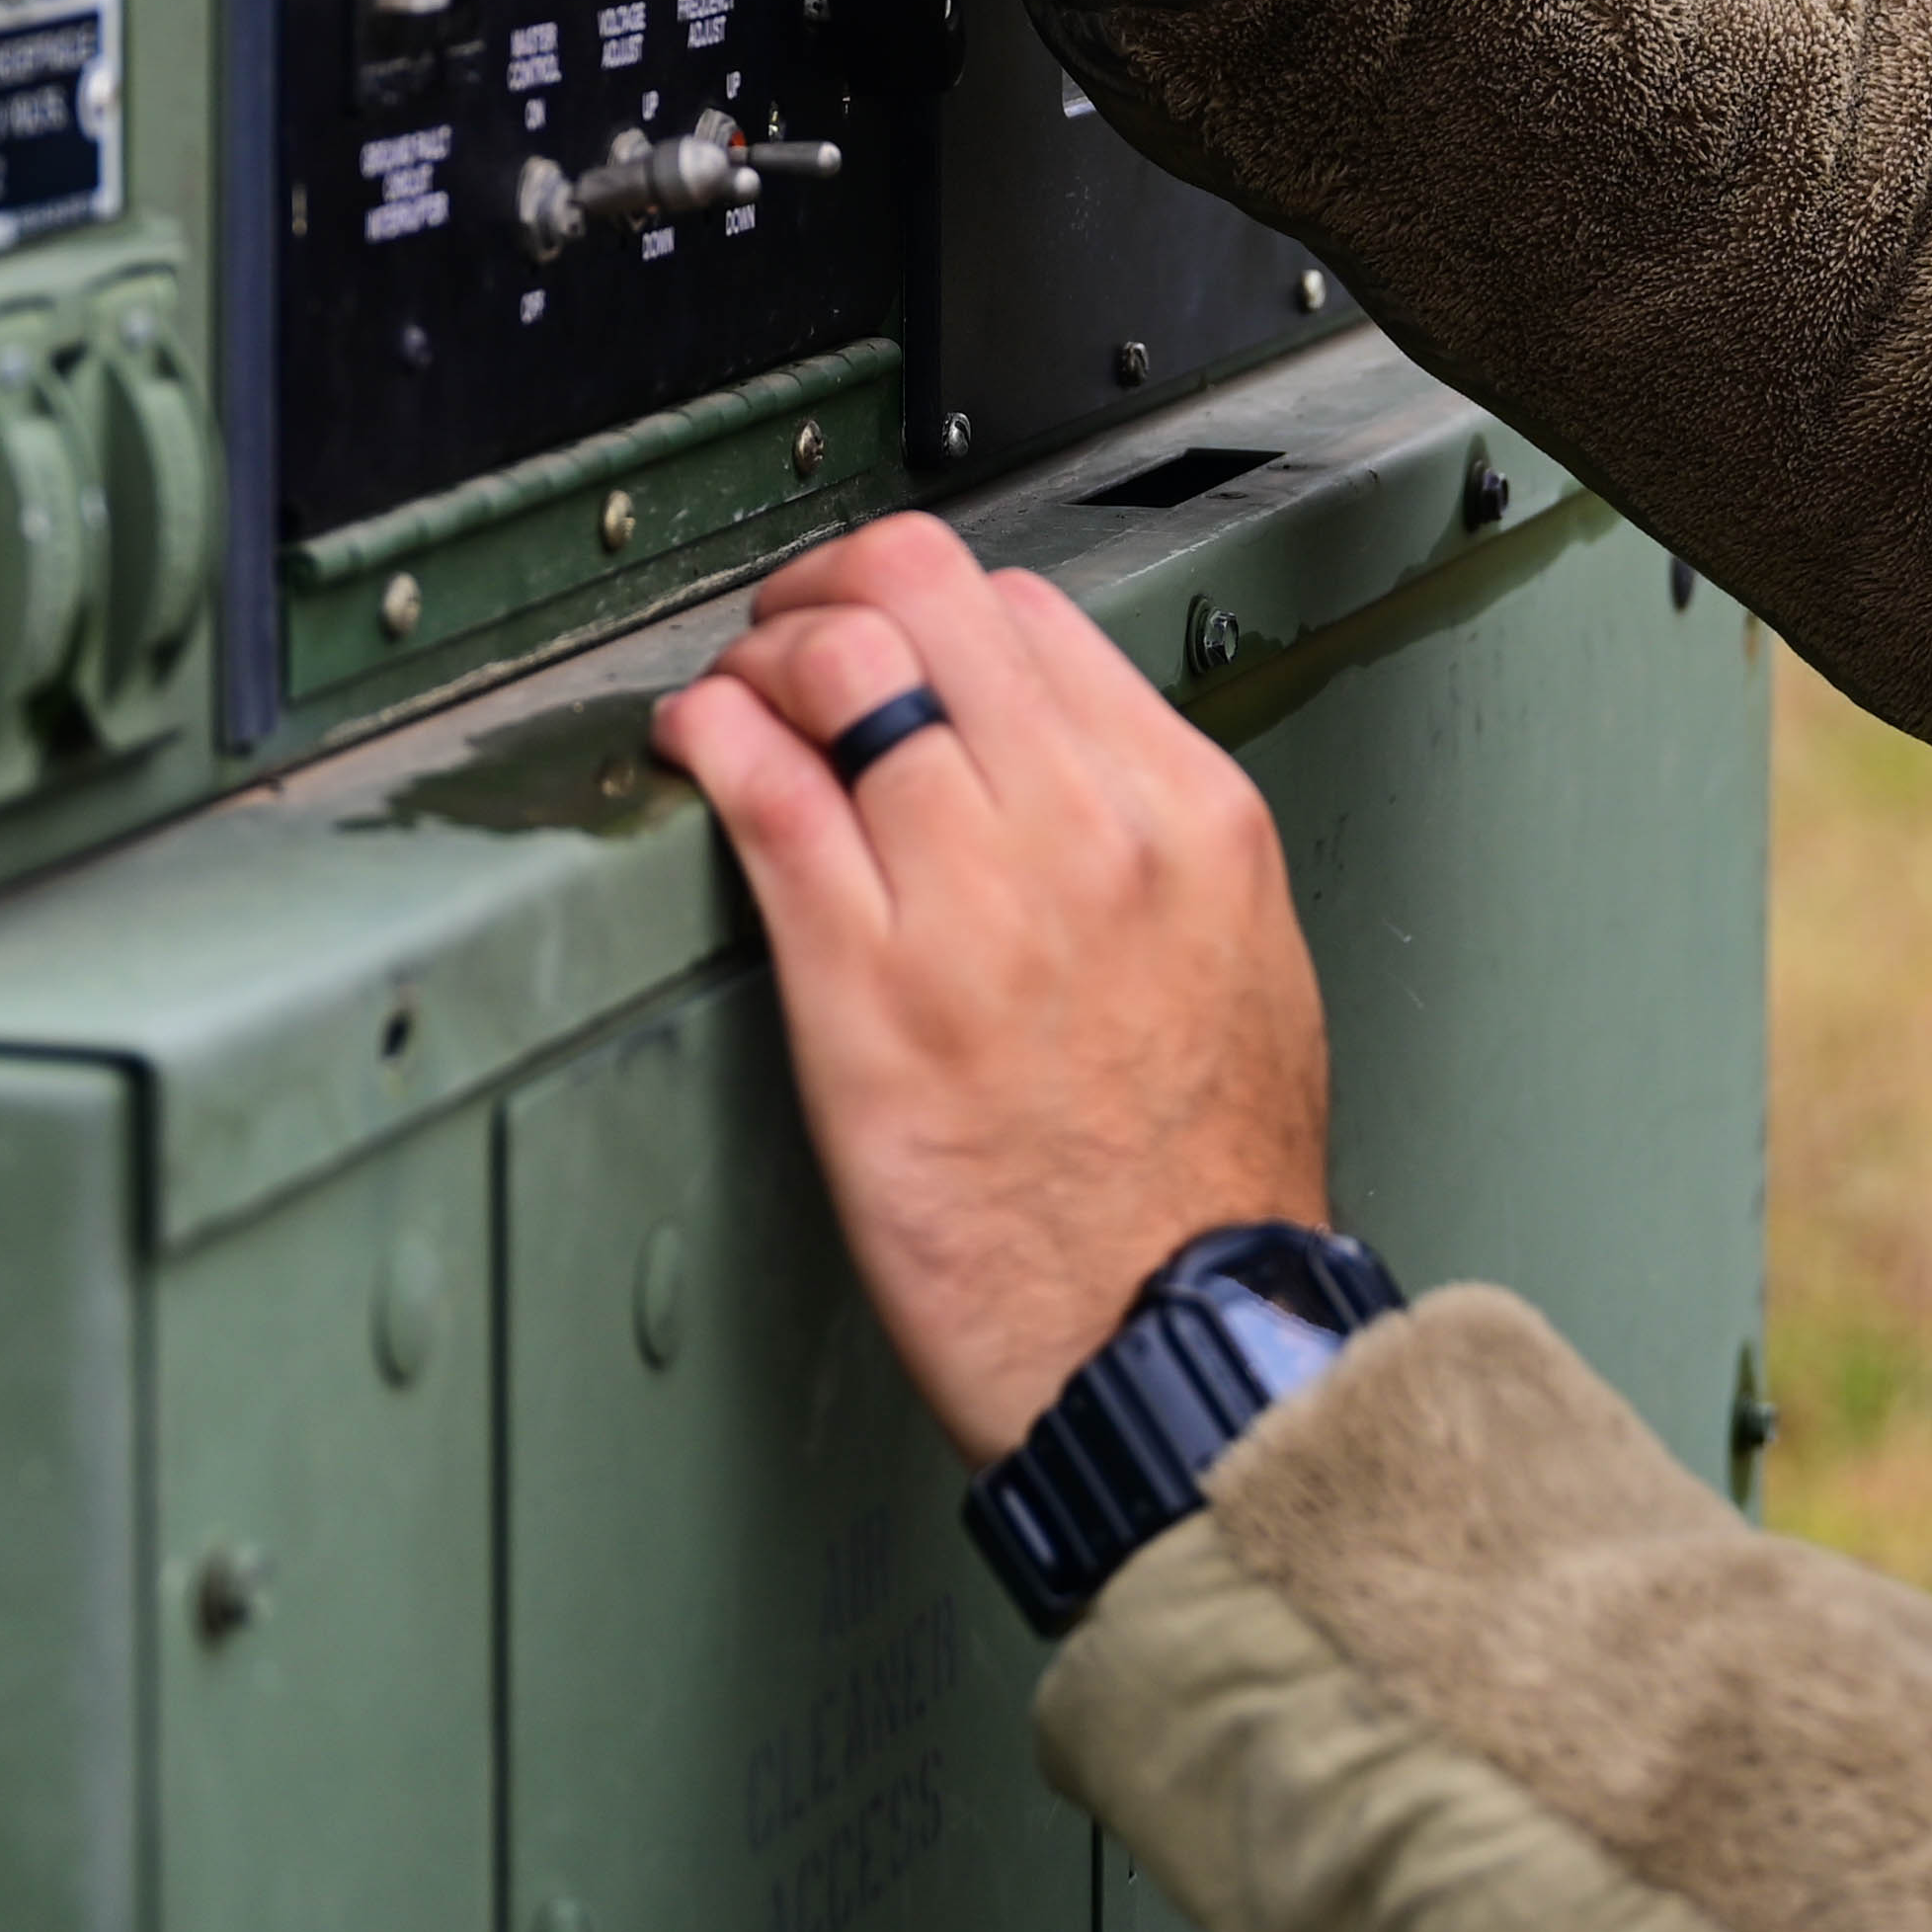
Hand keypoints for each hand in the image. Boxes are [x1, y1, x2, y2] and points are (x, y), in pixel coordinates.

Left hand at [646, 510, 1332, 1461]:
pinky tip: (690, 743)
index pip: (1034, 611)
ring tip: (734, 697)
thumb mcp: (1241, 963)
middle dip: (829, 587)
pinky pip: (765, 793)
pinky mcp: (865, 987)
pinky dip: (707, 733)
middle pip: (929, 592)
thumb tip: (1060, 775)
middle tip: (785, 634)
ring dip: (757, 655)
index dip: (934, 605)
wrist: (1173, 1344)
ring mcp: (973, 900)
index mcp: (1189, 816)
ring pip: (838, 662)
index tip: (891, 638)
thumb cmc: (1204, 1193)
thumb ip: (1152, 846)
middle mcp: (1087, 828)